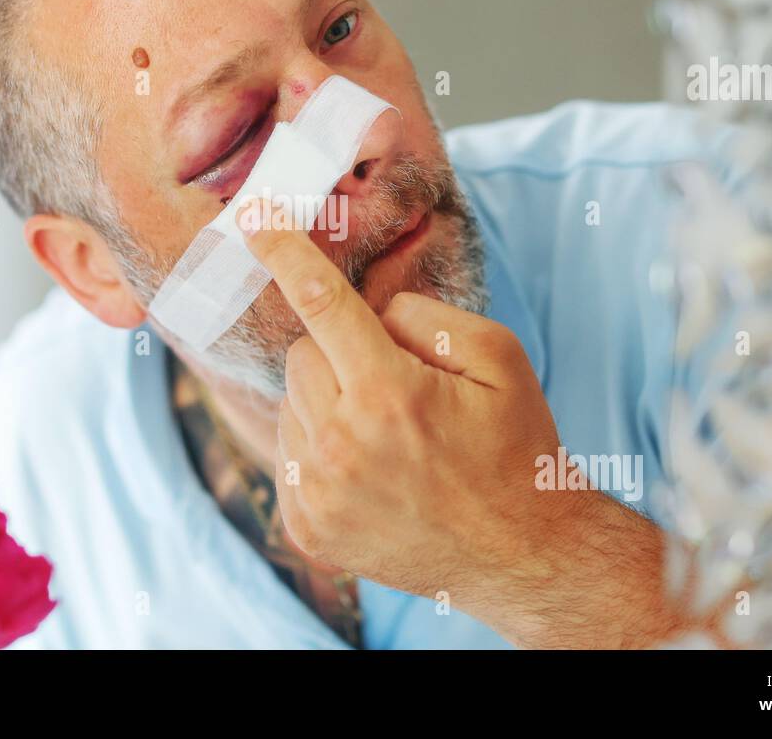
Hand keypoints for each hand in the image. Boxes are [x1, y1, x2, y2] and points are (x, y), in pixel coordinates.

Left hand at [239, 200, 565, 613]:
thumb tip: (367, 315)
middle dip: (340, 355)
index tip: (250, 217)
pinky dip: (320, 448)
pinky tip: (371, 470)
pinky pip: (288, 454)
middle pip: (302, 356)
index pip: (319, 302)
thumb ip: (425, 316)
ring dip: (328, 402)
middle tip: (395, 385)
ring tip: (389, 437)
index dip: (282, 251)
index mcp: (388, 394)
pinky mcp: (306, 526)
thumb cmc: (515, 446)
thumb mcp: (499, 357)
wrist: (520, 554)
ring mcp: (318, 493)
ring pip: (290, 404)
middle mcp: (341, 446)